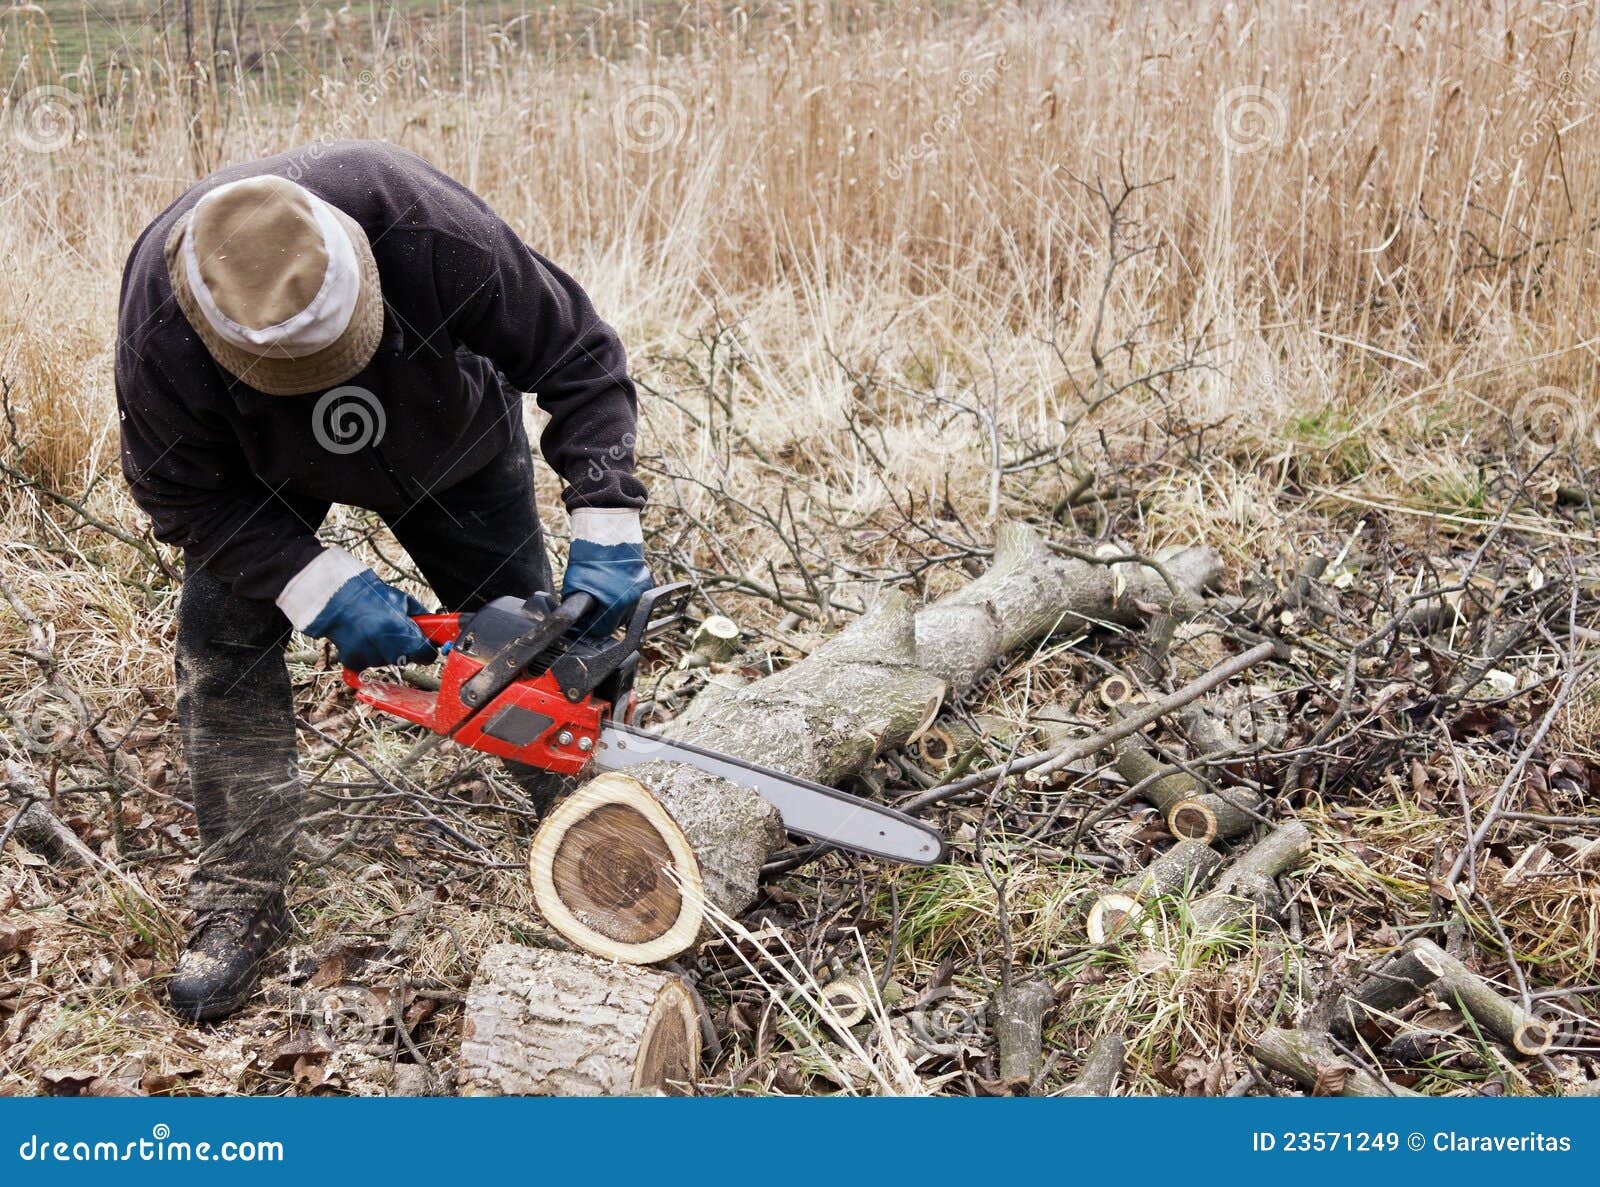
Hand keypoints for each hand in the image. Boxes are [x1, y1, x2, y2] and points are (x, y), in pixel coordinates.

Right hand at [305, 569, 436, 671]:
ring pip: (387, 662)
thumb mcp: (405, 601)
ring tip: (374, 630)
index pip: (427, 656)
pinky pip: (367, 664)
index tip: (423, 644)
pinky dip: (367, 653)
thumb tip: (440, 631)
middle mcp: (386, 648)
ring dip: (385, 651)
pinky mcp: (352, 662)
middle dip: (405, 648)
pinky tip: (363, 638)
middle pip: (407, 660)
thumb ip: (424, 618)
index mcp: (403, 633)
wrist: (338, 596)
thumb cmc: (373, 596)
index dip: (426, 649)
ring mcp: (368, 657)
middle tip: (393, 631)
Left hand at [561, 508, 651, 635]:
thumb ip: (575, 608)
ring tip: (602, 598)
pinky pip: (634, 599)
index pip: (602, 630)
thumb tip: (573, 622)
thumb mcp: (572, 586)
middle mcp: (631, 601)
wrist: (607, 534)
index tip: (582, 622)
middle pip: (616, 624)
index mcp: (614, 604)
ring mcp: (641, 592)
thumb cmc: (588, 559)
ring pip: (626, 613)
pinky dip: (623, 598)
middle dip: (601, 620)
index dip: (589, 628)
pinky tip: (613, 589)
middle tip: (590, 610)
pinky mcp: (646, 582)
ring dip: (614, 610)